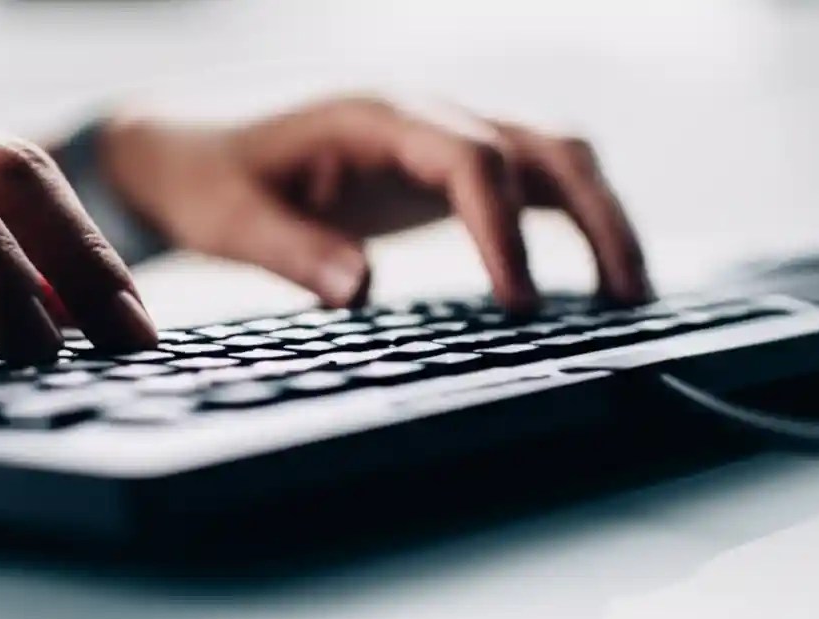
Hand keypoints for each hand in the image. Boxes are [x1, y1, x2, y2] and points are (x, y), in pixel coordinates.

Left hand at [100, 96, 650, 310]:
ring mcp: (435, 138)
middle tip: (624, 297)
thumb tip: (362, 289)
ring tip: (631, 294)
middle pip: (538, 146)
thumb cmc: (204, 178)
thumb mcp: (227, 218)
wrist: (187, 148)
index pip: (469, 159)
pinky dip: (566, 220)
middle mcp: (419, 115)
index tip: (520, 304)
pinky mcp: (436, 170)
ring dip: (598, 215)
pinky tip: (589, 276)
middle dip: (593, 217)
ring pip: (548, 156)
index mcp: (372, 115)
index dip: (502, 230)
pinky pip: (524, 182)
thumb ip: (290, 248)